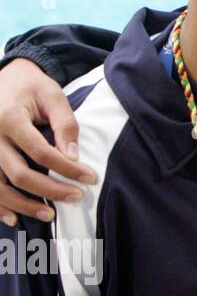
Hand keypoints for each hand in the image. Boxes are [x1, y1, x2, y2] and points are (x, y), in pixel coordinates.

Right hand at [0, 58, 96, 224]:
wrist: (5, 77)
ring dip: (23, 205)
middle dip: (49, 189)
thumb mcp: (53, 95)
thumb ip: (65, 123)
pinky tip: (14, 218)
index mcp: (9, 118)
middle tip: (76, 197)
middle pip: (19, 174)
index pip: (41, 152)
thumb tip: (73, 155)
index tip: (90, 177)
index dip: (67, 168)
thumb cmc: (31, 86)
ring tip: (50, 215)